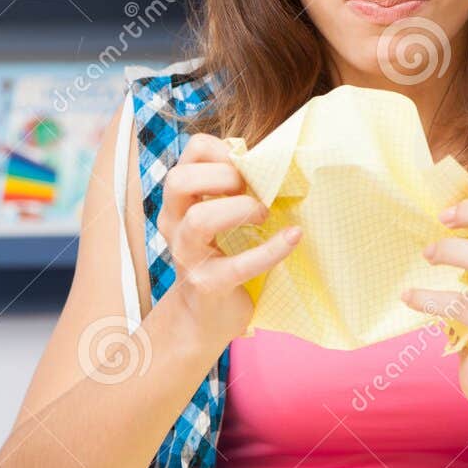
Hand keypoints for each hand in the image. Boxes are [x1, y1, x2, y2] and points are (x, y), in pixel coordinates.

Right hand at [156, 133, 300, 345]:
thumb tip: (271, 160)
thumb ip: (230, 189)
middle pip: (179, 180)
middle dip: (223, 176)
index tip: (246, 166)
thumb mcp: (216, 218)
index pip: (190, 152)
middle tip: (250, 190)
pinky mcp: (209, 284)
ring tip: (263, 214)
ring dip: (239, 209)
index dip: (222, 150)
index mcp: (178, 201)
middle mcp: (173, 224)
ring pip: (199, 219)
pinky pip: (240, 264)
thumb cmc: (219, 257)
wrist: (204, 317)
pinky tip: (293, 236)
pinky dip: (272, 249)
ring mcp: (187, 255)